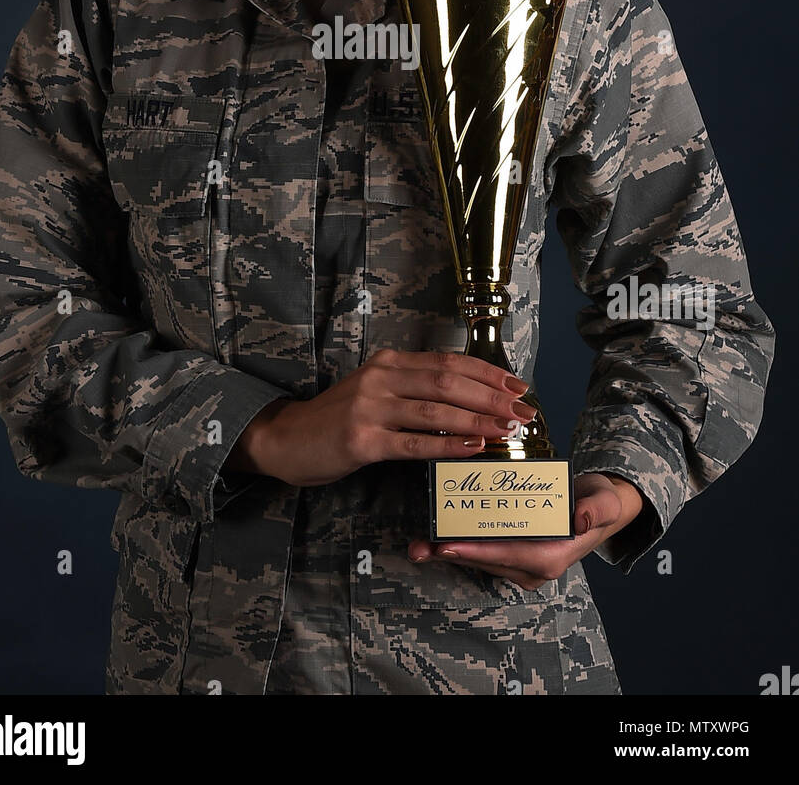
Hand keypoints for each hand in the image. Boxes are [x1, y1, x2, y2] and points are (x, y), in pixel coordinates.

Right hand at [225, 347, 536, 486]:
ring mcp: (370, 408)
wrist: (287, 439)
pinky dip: (448, 445)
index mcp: (389, 362)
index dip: (487, 372)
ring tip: (507, 429)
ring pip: (436, 411)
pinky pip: (414, 444)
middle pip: (448, 381)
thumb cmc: (338, 418)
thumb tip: (469, 398)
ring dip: (478, 419)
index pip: (448, 361)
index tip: (517, 385)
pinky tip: (473, 448)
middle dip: (491, 396)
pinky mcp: (362, 440)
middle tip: (523, 411)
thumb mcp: (376, 391)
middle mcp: (381, 378)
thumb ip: (413, 388)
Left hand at [407, 473, 643, 588]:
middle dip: (452, 554)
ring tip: (417, 546)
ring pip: (479, 559)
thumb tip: (580, 518)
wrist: (596, 506)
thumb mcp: (603, 502)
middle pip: (486, 561)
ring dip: (448, 553)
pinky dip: (457, 546)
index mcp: (552, 558)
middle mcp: (534, 569)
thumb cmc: (599, 503)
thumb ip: (595, 509)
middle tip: (421, 547)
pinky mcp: (511, 556)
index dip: (478, 552)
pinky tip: (432, 540)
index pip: (509, 556)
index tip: (450, 546)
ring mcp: (520, 565)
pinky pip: (481, 552)